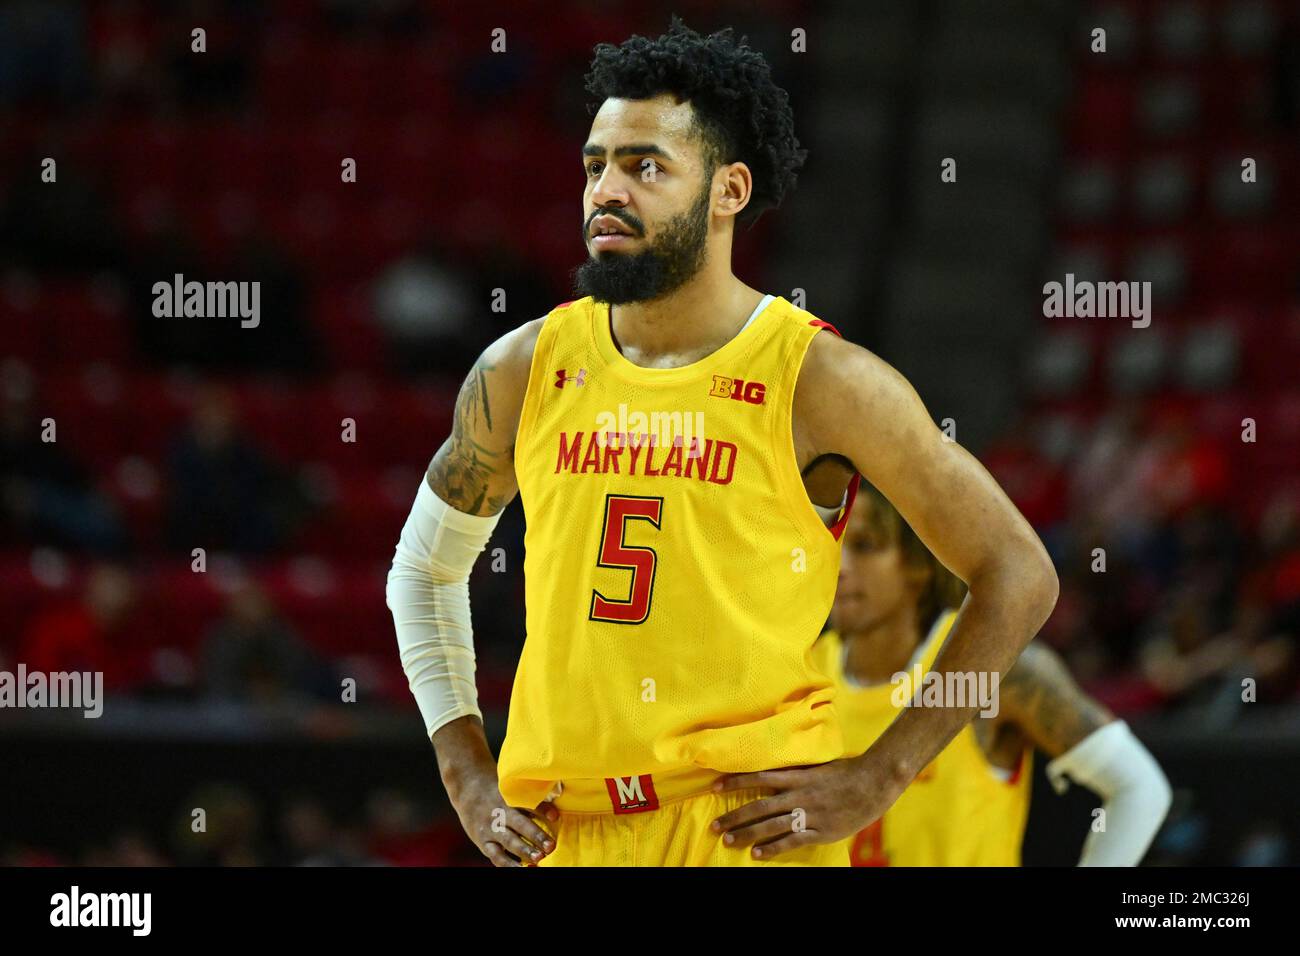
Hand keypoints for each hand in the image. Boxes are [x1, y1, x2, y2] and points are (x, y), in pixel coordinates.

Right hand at [449, 771, 558, 866]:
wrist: (467, 787)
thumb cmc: (496, 789)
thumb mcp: (511, 788)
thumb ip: (528, 798)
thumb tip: (554, 811)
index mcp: (510, 797)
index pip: (528, 803)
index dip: (542, 810)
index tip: (555, 816)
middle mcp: (500, 812)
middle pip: (520, 824)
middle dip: (536, 835)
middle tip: (551, 846)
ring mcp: (491, 828)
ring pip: (509, 841)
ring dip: (525, 850)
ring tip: (539, 858)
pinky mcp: (483, 841)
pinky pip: (496, 855)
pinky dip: (508, 864)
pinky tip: (521, 869)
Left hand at [710, 756, 900, 860]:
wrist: (875, 782)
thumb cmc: (846, 772)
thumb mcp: (817, 764)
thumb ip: (796, 769)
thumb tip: (772, 767)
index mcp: (797, 776)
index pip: (759, 777)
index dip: (736, 781)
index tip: (715, 786)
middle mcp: (799, 795)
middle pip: (760, 806)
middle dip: (735, 816)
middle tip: (715, 825)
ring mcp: (810, 814)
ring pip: (771, 825)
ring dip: (748, 833)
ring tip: (728, 840)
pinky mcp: (821, 831)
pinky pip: (792, 841)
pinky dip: (773, 848)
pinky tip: (757, 854)